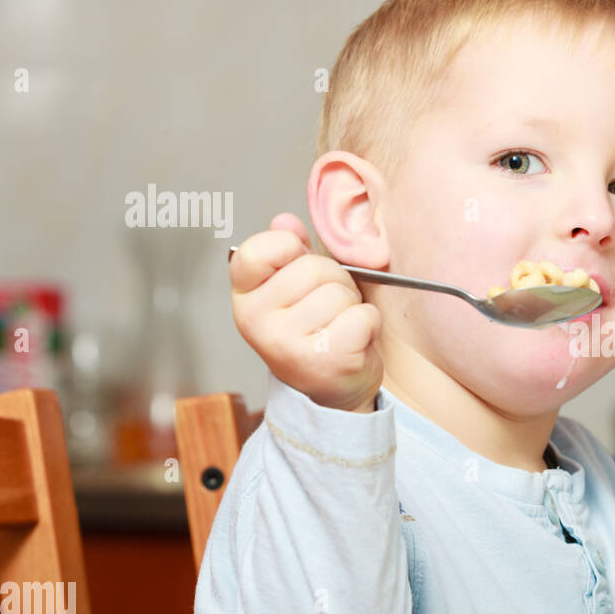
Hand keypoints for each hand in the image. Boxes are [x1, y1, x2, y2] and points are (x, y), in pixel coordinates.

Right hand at [230, 214, 382, 412]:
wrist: (331, 393)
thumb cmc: (314, 334)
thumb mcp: (294, 290)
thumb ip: (289, 251)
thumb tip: (284, 220)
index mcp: (245, 297)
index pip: (259, 249)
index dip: (290, 248)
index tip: (296, 268)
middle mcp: (257, 321)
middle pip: (313, 267)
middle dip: (334, 282)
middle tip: (328, 309)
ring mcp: (288, 343)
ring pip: (341, 292)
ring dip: (352, 306)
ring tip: (340, 326)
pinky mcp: (325, 359)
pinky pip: (363, 317)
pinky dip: (369, 326)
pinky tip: (354, 341)